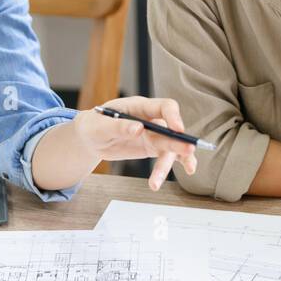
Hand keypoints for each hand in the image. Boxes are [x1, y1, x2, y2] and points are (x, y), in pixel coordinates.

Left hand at [70, 97, 197, 188]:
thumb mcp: (101, 126)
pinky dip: (179, 163)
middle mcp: (151, 119)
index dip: (173, 116)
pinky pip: (169, 155)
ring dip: (177, 159)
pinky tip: (189, 170)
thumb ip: (119, 126)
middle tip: (188, 151)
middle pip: (170, 130)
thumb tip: (138, 129)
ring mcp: (154, 134)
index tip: (178, 130)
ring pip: (171, 146)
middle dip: (180, 141)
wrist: (91, 138)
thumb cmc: (95, 125)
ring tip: (180, 173)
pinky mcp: (152, 147)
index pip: (163, 106)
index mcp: (139, 106)